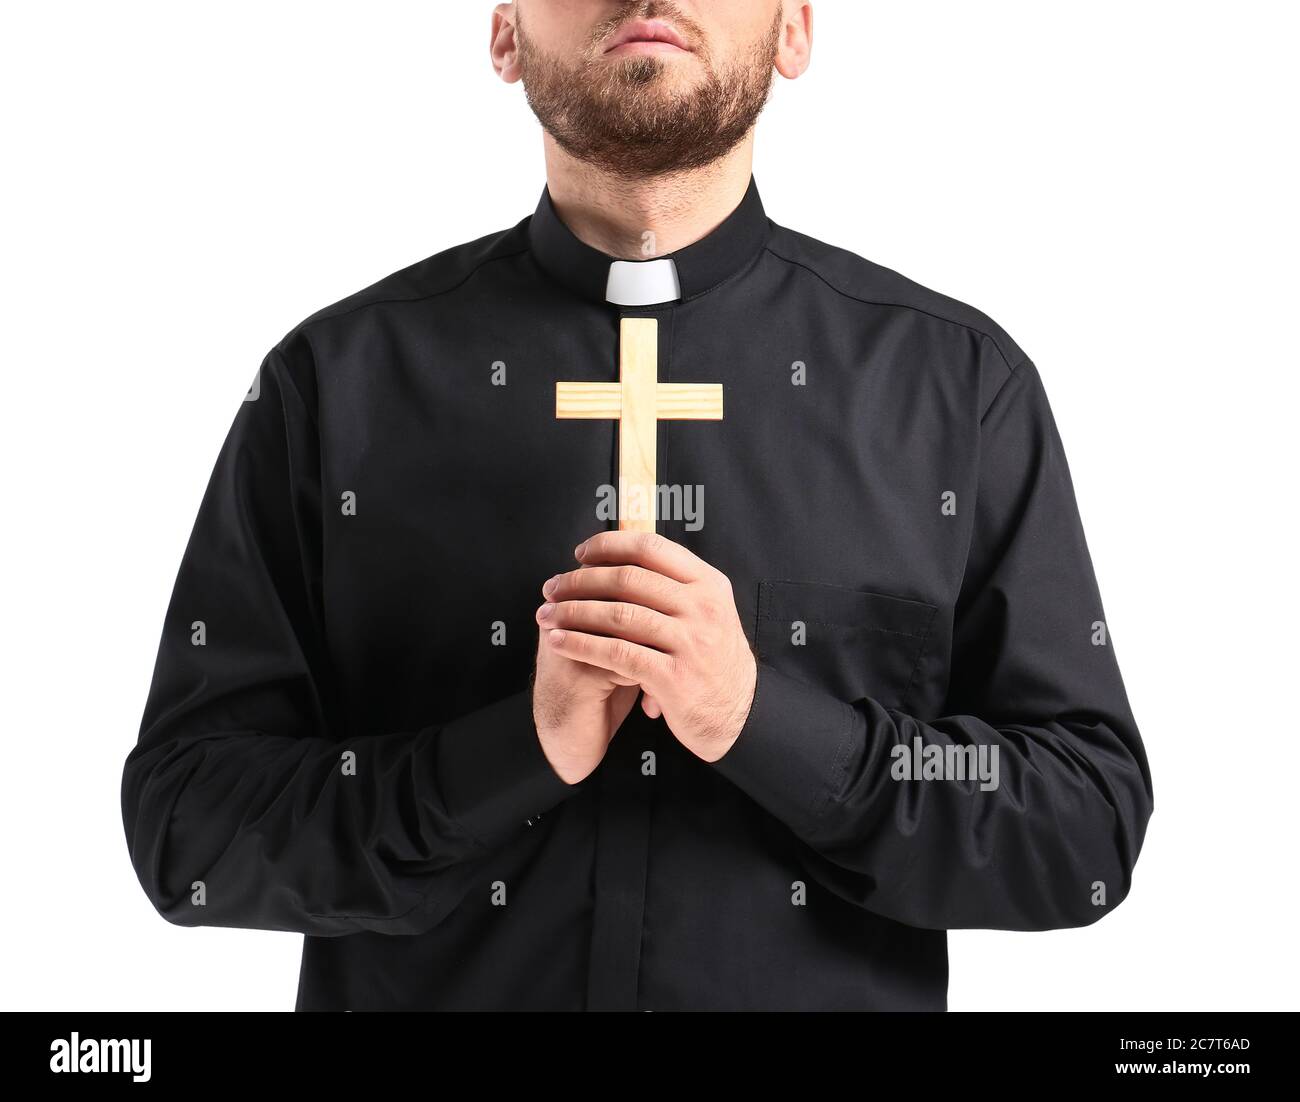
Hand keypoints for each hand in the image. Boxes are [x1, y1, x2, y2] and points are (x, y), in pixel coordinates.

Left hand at [536, 532, 756, 762]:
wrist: (740, 714)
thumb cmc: (713, 660)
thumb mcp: (709, 612)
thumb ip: (674, 586)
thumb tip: (620, 557)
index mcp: (709, 584)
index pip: (652, 548)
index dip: (610, 546)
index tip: (580, 553)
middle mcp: (703, 608)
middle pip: (627, 580)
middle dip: (580, 581)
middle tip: (552, 587)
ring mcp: (690, 643)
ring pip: (617, 616)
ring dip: (573, 612)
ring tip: (547, 615)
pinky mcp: (674, 678)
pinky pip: (616, 654)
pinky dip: (582, 645)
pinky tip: (560, 642)